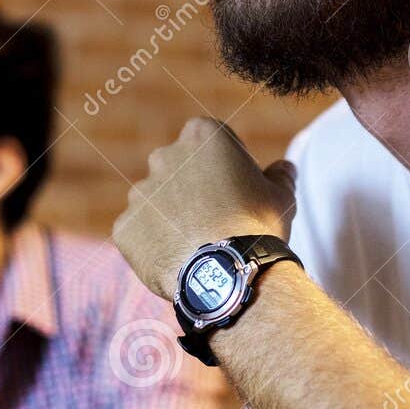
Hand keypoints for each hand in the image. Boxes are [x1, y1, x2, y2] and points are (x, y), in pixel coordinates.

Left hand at [113, 118, 296, 298]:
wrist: (227, 273)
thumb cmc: (258, 227)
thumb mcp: (281, 196)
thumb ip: (280, 175)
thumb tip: (285, 168)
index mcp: (202, 136)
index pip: (210, 141)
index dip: (225, 165)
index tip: (236, 189)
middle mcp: (164, 157)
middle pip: (177, 168)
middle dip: (191, 188)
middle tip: (215, 219)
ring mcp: (140, 193)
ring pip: (155, 202)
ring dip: (171, 217)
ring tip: (197, 245)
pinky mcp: (125, 227)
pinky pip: (140, 233)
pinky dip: (154, 244)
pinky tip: (179, 261)